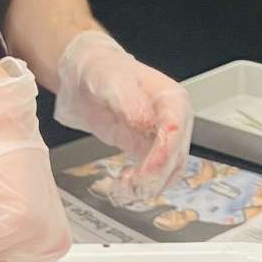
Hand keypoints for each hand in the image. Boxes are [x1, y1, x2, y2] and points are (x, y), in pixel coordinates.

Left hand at [53, 30, 191, 202]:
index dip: (163, 153)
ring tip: (123, 190)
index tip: (146, 171)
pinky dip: (141, 186)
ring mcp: (161, 137)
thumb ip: (129, 100)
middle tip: (132, 187)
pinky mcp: (146, 149)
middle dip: (155, 176)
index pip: (176, 130)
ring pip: (168, 171)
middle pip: (176, 156)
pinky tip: (122, 186)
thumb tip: (145, 121)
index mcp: (171, 98)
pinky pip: (153, 174)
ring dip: (148, 186)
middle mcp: (173, 119)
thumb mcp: (112, 80)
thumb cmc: (102, 71)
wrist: (85, 77)